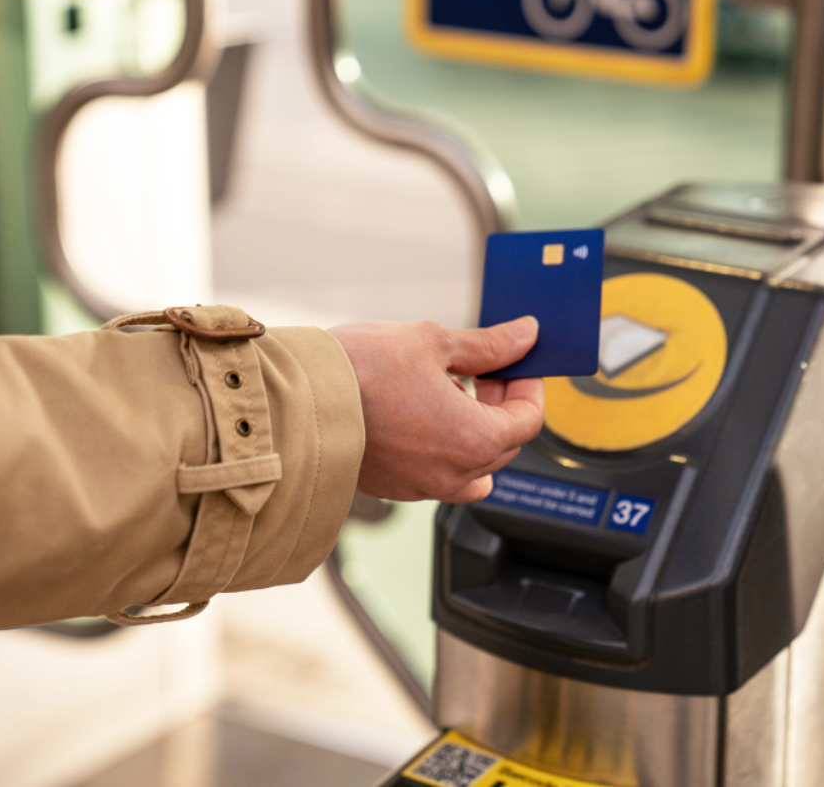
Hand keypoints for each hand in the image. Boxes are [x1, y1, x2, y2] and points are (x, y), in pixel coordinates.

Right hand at [327, 317, 544, 502]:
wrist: (294, 402)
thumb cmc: (360, 371)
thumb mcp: (432, 343)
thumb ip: (487, 346)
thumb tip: (525, 336)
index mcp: (475, 441)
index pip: (529, 419)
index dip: (528, 385)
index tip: (516, 362)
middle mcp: (455, 475)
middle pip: (504, 444)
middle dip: (499, 403)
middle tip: (481, 368)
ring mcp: (422, 487)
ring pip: (472, 465)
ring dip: (472, 429)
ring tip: (445, 390)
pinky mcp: (393, 488)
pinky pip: (436, 473)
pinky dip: (440, 445)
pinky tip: (415, 411)